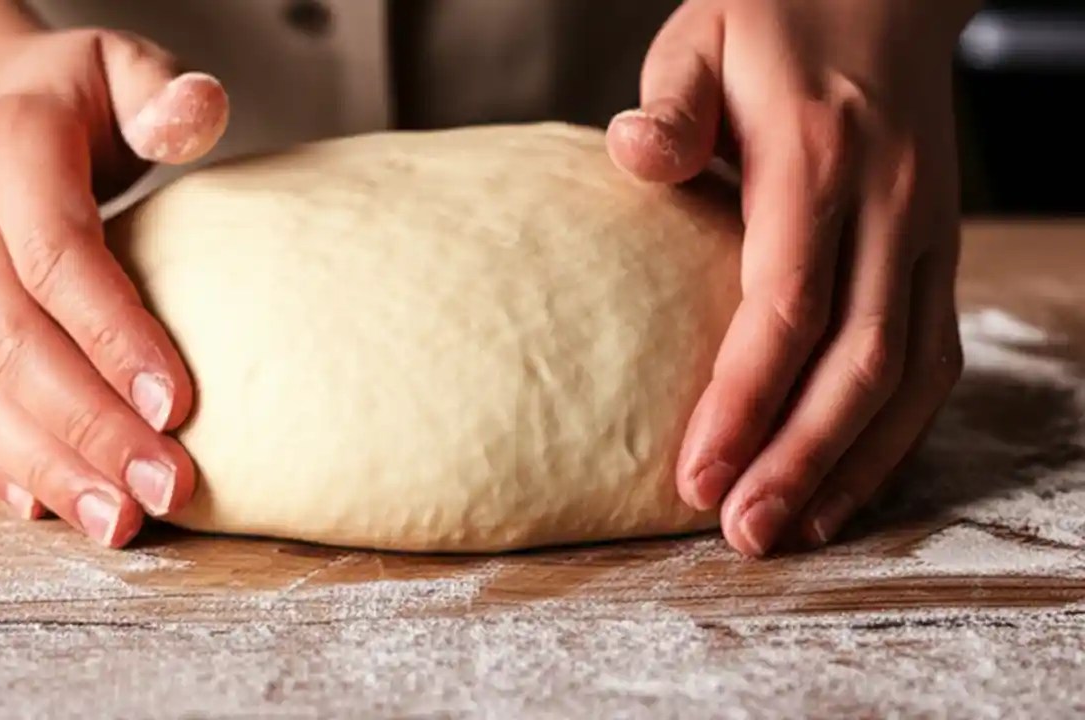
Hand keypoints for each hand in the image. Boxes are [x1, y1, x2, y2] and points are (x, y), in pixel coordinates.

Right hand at [0, 29, 228, 546]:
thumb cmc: (72, 100)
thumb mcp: (122, 69)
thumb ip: (163, 93)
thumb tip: (196, 117)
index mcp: (4, 154)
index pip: (57, 258)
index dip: (114, 337)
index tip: (177, 408)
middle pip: (15, 343)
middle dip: (90, 428)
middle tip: (164, 489)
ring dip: (47, 466)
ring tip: (117, 523)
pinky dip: (0, 461)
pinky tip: (49, 507)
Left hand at [606, 0, 976, 554]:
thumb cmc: (773, 16)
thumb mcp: (705, 32)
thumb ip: (671, 100)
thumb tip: (637, 156)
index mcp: (821, 158)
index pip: (787, 303)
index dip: (745, 399)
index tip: (695, 474)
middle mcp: (889, 206)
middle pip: (855, 361)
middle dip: (798, 460)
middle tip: (739, 536)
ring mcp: (926, 235)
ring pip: (907, 376)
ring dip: (851, 467)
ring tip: (789, 536)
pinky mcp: (936, 254)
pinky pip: (932, 361)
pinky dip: (893, 435)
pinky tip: (846, 487)